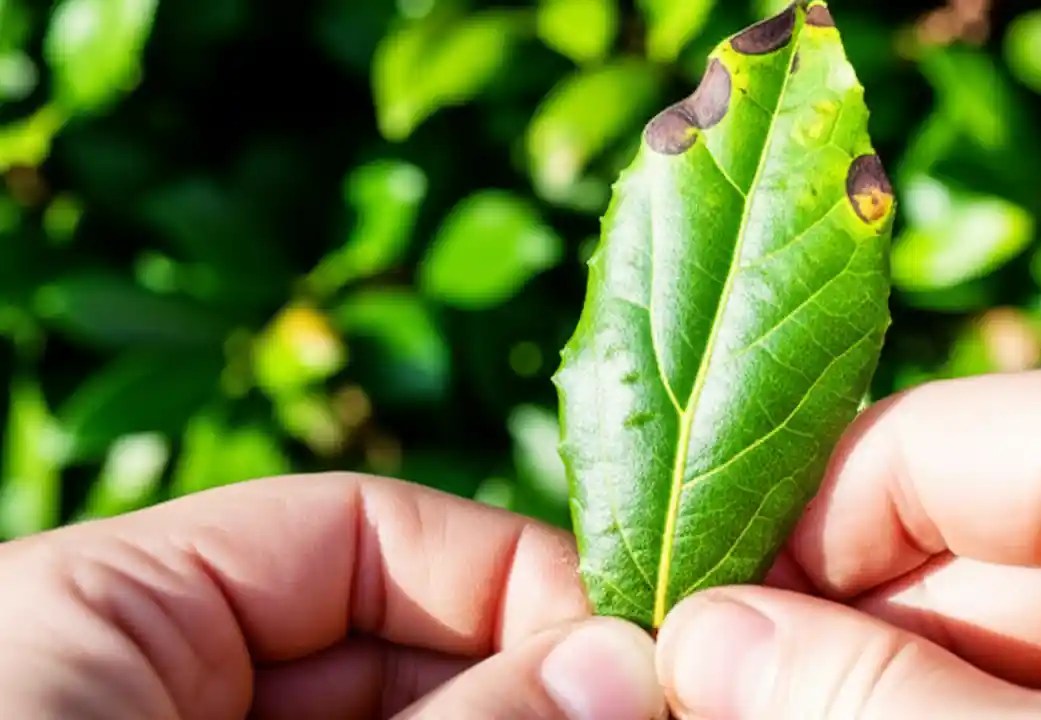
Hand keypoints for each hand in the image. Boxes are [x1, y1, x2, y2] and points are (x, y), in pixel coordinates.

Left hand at [0, 473, 664, 718]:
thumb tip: (623, 668)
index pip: (361, 530)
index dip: (512, 574)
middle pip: (390, 636)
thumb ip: (444, 719)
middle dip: (522, 678)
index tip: (628, 647)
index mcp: (105, 600)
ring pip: (386, 718)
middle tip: (643, 715)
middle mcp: (144, 670)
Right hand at [655, 367, 1040, 717]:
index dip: (783, 545)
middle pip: (952, 547)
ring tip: (794, 719)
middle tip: (734, 712)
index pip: (913, 449)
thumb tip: (698, 640)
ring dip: (912, 695)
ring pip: (1011, 631)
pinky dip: (1003, 714)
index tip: (700, 645)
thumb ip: (869, 698)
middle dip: (842, 642)